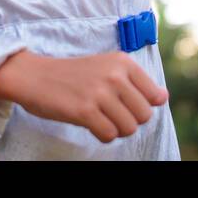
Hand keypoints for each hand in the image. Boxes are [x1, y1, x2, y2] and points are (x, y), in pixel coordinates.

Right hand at [0, 49, 168, 142]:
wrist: (35, 76)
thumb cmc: (74, 75)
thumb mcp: (106, 67)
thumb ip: (134, 81)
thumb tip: (163, 98)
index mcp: (123, 62)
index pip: (155, 96)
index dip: (142, 106)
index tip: (124, 103)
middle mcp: (114, 75)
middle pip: (144, 116)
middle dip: (130, 120)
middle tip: (110, 113)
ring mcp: (100, 93)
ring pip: (129, 128)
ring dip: (116, 129)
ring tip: (101, 118)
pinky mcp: (85, 111)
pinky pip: (109, 135)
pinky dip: (102, 135)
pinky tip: (91, 123)